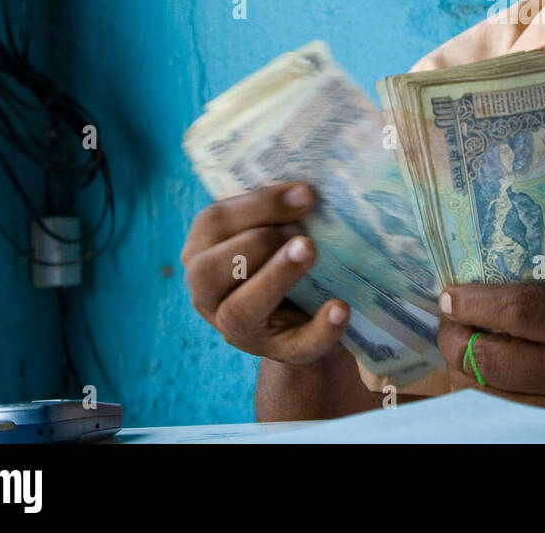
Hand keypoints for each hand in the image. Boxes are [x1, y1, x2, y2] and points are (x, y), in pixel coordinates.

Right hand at [181, 182, 350, 366]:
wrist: (308, 314)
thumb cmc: (284, 255)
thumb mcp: (272, 231)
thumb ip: (280, 211)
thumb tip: (307, 192)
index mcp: (203, 253)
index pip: (213, 222)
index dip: (258, 204)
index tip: (304, 192)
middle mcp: (208, 296)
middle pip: (208, 270)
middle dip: (257, 243)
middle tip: (302, 232)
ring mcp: (239, 330)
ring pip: (240, 311)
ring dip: (276, 276)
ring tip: (311, 251)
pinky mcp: (278, 352)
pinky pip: (296, 346)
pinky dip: (320, 329)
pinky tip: (340, 308)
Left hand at [437, 260, 544, 406]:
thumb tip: (492, 266)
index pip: (515, 312)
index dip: (472, 302)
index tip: (448, 292)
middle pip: (489, 361)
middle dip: (453, 337)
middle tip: (446, 314)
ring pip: (490, 390)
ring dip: (463, 362)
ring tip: (459, 334)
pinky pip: (509, 405)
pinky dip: (487, 382)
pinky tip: (482, 359)